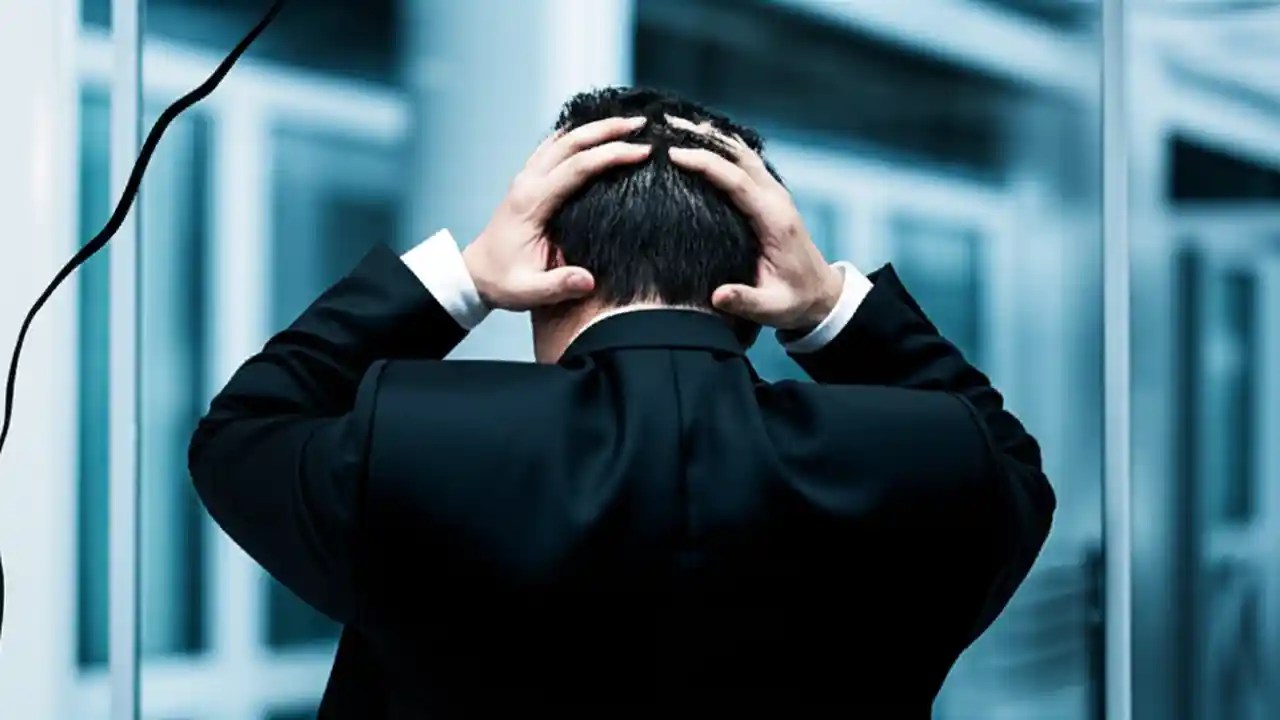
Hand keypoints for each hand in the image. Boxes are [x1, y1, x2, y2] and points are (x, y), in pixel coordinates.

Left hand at [462, 116, 650, 310]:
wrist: (475, 274)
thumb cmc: (503, 281)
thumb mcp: (529, 291)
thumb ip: (559, 285)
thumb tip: (589, 281)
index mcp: (532, 202)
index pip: (577, 168)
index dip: (610, 156)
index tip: (642, 152)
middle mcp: (529, 181)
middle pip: (570, 142)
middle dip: (608, 129)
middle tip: (641, 123)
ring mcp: (527, 177)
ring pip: (562, 138)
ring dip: (595, 127)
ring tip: (626, 122)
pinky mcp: (529, 179)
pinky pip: (554, 146)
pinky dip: (577, 134)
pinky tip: (595, 131)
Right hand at [665, 118, 845, 329]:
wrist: (820, 294)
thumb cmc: (794, 300)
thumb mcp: (772, 308)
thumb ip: (745, 301)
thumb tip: (718, 295)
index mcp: (774, 220)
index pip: (737, 180)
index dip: (706, 164)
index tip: (674, 155)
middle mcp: (775, 198)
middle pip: (738, 155)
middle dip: (702, 138)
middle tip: (667, 125)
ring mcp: (774, 193)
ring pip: (741, 152)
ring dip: (711, 137)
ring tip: (676, 124)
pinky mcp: (768, 195)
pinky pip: (743, 161)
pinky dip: (721, 146)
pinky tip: (699, 140)